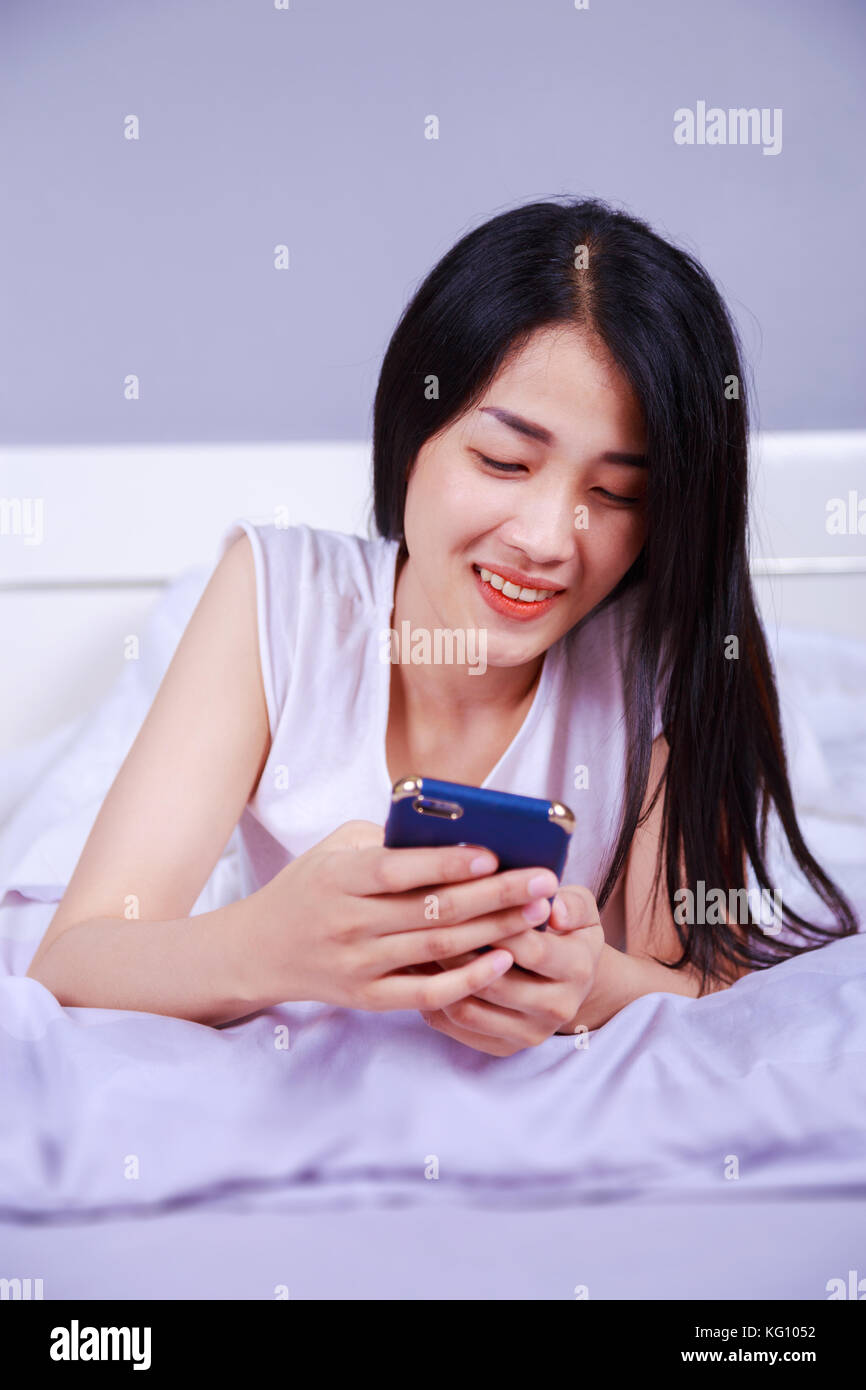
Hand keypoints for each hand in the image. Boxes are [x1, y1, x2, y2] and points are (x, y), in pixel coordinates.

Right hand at [246, 820, 562, 1014]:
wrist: (259, 950)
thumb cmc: (310, 887)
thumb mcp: (335, 849)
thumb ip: (387, 840)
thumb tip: (455, 834)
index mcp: (339, 878)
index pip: (398, 870)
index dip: (446, 863)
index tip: (493, 854)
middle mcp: (348, 923)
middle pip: (432, 910)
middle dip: (494, 895)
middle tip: (540, 881)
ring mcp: (358, 966)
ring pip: (437, 950)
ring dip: (493, 931)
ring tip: (534, 913)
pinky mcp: (367, 999)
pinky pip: (425, 995)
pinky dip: (466, 981)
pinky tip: (501, 961)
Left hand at [415, 883, 604, 1055]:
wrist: (569, 981)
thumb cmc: (566, 932)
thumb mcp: (580, 910)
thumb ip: (570, 903)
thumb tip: (553, 909)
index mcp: (578, 970)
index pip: (530, 949)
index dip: (494, 924)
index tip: (461, 898)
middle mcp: (558, 1008)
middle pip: (494, 983)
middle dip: (455, 951)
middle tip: (424, 923)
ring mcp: (529, 1033)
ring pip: (469, 1009)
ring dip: (437, 979)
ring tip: (414, 946)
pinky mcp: (504, 1047)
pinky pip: (456, 1027)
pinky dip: (433, 999)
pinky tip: (418, 971)